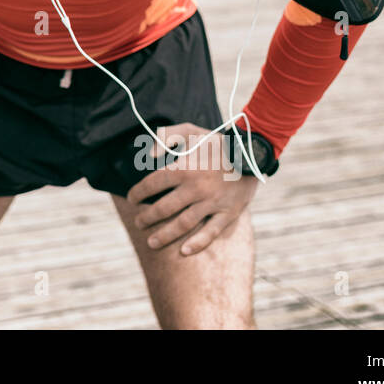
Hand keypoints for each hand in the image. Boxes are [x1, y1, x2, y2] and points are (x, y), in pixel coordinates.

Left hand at [124, 121, 259, 255]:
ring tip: (151, 243)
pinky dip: (197, 243)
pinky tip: (184, 251)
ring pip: (183, 224)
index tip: (132, 199)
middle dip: (147, 217)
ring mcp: (212, 203)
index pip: (153, 184)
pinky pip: (211, 232)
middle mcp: (195, 188)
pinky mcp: (228, 213)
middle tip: (139, 222)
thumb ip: (166, 136)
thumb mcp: (190, 131)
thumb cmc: (217, 143)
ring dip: (165, 235)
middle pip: (164, 208)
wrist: (252, 154)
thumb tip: (149, 155)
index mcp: (184, 169)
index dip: (138, 193)